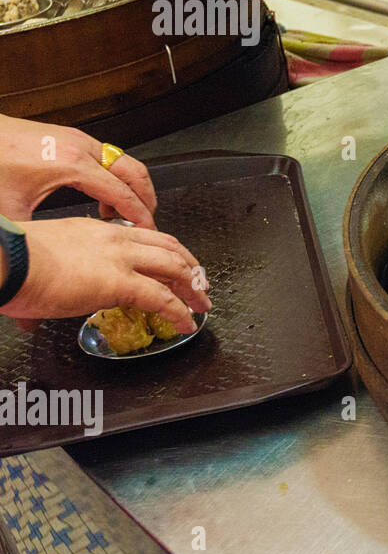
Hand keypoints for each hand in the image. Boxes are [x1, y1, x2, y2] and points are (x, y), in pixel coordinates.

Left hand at [0, 115, 156, 226]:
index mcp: (72, 165)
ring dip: (132, 187)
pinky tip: (100, 196)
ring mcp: (77, 140)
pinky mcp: (69, 138)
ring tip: (126, 212)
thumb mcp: (10, 209)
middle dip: (146, 199)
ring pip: (124, 162)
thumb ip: (37, 234)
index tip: (148, 231)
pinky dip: (115, 177)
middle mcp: (80, 148)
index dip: (139, 215)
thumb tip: (45, 258)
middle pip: (135, 172)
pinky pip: (108, 157)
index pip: (122, 192)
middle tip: (146, 222)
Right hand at [1, 217, 210, 332]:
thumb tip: (39, 310)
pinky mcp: (121, 282)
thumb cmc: (12, 262)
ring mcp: (121, 259)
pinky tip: (186, 322)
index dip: (165, 252)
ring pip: (174, 267)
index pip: (143, 238)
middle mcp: (115, 239)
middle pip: (168, 247)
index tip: (174, 265)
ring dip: (192, 287)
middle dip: (189, 266)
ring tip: (201, 304)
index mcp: (97, 231)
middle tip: (199, 284)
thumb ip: (56, 277)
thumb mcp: (45, 259)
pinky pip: (162, 298)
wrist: (5, 260)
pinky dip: (179, 311)